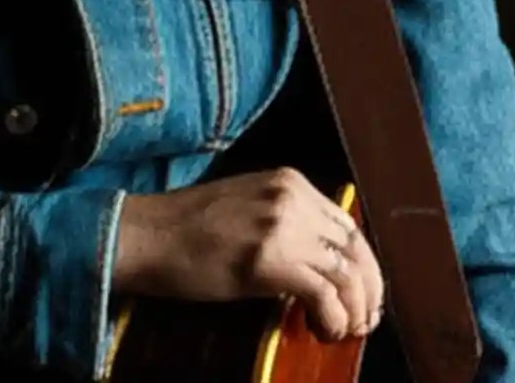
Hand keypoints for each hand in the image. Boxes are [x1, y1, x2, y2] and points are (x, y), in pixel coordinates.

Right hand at [113, 167, 384, 340]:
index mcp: (289, 182)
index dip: (362, 264)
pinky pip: (324, 294)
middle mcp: (292, 198)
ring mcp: (282, 227)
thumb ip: (285, 222)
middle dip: (368, 290)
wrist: (146, 236)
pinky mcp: (269, 260)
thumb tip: (318, 262)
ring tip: (346, 330)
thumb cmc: (185, 228)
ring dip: (354, 309)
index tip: (363, 292)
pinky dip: (333, 318)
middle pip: (355, 248)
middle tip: (365, 319)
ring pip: (346, 274)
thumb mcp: (246, 208)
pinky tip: (323, 331)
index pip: (347, 226)